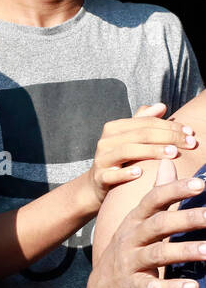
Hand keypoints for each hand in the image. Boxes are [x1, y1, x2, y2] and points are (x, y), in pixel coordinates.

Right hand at [82, 104, 196, 209]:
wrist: (98, 181)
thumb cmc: (120, 158)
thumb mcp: (130, 138)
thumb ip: (144, 121)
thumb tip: (161, 106)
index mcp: (114, 128)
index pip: (146, 122)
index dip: (169, 125)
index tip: (190, 132)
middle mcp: (106, 141)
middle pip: (140, 134)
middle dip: (168, 137)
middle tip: (190, 143)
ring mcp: (102, 159)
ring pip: (127, 151)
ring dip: (152, 151)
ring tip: (173, 154)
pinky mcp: (100, 177)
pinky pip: (112, 174)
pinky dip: (126, 173)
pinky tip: (141, 173)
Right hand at [86, 159, 205, 287]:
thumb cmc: (129, 250)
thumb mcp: (137, 222)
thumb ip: (156, 195)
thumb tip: (168, 162)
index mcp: (135, 220)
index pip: (153, 200)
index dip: (175, 191)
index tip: (201, 183)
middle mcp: (130, 238)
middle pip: (158, 225)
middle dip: (187, 219)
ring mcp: (131, 263)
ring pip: (157, 254)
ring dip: (184, 251)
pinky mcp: (135, 287)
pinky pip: (154, 287)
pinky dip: (173, 287)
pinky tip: (194, 287)